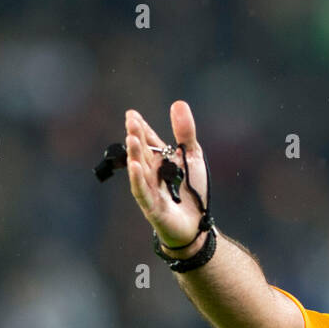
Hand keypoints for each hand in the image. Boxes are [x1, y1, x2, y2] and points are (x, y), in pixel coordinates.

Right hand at [124, 101, 210, 251]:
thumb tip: (178, 103)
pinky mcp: (152, 207)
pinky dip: (137, 178)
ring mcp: (149, 190)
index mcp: (159, 160)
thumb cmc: (193, 192)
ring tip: (131, 138)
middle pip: (141, 152)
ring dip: (135, 154)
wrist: (198, 224)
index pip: (147, 141)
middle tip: (130, 120)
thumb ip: (185, 133)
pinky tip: (134, 165)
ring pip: (139, 170)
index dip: (140, 128)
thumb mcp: (192, 157)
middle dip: (136, 136)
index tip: (132, 114)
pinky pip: (142, 191)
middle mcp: (150, 173)